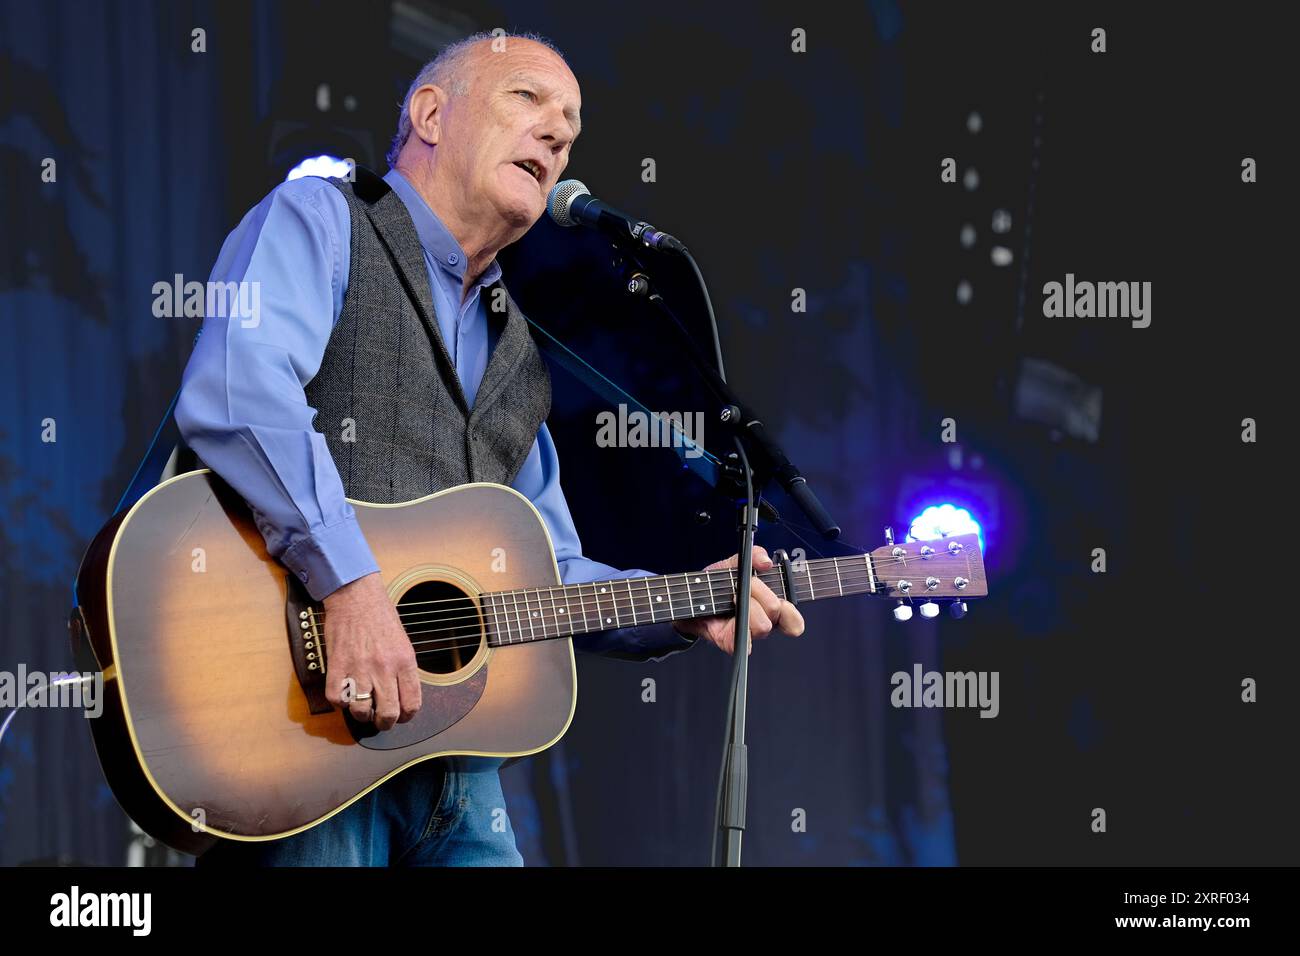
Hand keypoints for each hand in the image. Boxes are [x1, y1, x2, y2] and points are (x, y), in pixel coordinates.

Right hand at [322, 572, 421, 729]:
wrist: (356, 596)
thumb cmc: (380, 617)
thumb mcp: (403, 642)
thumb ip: (403, 670)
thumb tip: (402, 696)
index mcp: (404, 661)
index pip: (412, 703)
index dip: (407, 717)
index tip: (401, 716)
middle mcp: (384, 667)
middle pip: (388, 714)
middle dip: (385, 723)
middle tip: (380, 720)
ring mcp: (359, 668)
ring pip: (361, 711)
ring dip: (361, 715)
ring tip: (361, 707)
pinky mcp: (337, 665)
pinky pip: (336, 699)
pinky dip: (339, 702)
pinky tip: (344, 694)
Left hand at [672, 546, 804, 654]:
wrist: (690, 596)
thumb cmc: (716, 583)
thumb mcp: (734, 562)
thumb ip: (754, 555)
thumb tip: (766, 562)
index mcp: (770, 607)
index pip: (794, 621)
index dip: (790, 610)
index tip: (779, 596)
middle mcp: (762, 622)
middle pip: (778, 612)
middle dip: (761, 592)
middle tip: (745, 585)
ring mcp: (747, 634)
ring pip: (763, 626)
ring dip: (748, 606)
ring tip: (733, 597)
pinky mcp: (731, 642)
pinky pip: (743, 645)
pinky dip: (741, 636)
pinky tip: (731, 622)